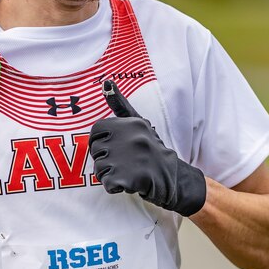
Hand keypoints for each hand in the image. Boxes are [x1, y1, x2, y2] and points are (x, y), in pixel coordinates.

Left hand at [89, 80, 206, 215]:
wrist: (173, 178)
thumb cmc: (151, 149)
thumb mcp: (138, 124)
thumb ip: (120, 105)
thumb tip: (106, 82)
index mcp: (131, 124)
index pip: (95, 132)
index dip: (101, 143)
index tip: (117, 148)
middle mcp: (133, 138)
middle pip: (96, 151)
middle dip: (105, 161)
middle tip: (125, 162)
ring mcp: (133, 159)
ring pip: (99, 169)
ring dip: (109, 175)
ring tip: (128, 172)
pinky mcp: (132, 179)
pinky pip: (107, 183)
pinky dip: (115, 187)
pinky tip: (130, 183)